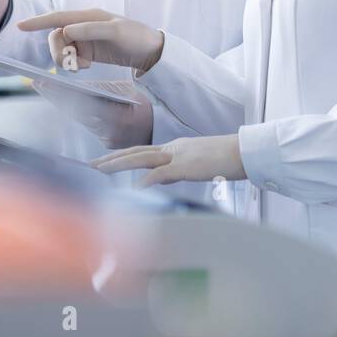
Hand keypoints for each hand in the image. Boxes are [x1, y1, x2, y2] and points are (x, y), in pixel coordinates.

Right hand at [16, 9, 164, 73]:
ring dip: (66, 60)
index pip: (58, 17)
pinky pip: (70, 58)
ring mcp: (85, 39)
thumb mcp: (116, 32)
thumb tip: (67, 29)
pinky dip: (73, 64)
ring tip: (82, 66)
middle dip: (58, 52)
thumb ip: (91, 30)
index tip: (20, 26)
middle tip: (71, 64)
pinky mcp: (88, 52)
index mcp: (88, 16)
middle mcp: (83, 26)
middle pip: (56, 37)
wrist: (150, 52)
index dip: (38, 22)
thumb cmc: (136, 36)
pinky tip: (86, 66)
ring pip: (61, 49)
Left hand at [31, 78, 152, 150]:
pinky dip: (75, 112)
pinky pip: (86, 124)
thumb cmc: (145, 107)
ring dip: (62, 104)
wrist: (161, 130)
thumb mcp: (127, 92)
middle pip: (75, 112)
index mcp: (116, 117)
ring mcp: (106, 140)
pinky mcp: (105, 143)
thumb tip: (77, 87)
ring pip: (78, 118)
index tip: (44, 83)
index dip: (60, 93)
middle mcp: (109, 132)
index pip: (81, 104)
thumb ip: (102, 90)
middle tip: (38, 84)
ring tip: (45, 89)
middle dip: (56, 96)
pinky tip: (61, 101)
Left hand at [90, 135, 244, 186]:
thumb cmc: (227, 159)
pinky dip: (145, 180)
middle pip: (135, 152)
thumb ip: (176, 171)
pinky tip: (134, 188)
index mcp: (176, 147)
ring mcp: (178, 155)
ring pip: (140, 157)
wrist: (244, 151)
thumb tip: (159, 180)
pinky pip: (160, 173)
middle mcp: (173, 148)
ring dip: (118, 163)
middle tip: (92, 164)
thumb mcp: (198, 164)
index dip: (123, 156)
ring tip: (100, 169)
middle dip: (112, 158)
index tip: (106, 161)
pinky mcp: (186, 166)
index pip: (144, 152)